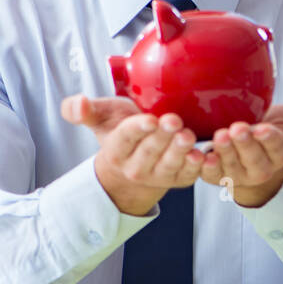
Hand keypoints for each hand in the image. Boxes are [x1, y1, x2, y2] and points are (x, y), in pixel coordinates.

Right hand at [61, 94, 204, 215]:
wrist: (135, 162)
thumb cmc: (121, 131)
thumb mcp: (101, 117)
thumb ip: (81, 110)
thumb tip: (78, 103)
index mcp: (116, 150)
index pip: (125, 138)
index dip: (138, 129)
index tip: (150, 119)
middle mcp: (136, 167)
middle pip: (150, 151)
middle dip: (162, 136)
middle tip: (174, 121)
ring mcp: (158, 176)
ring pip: (170, 165)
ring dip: (180, 152)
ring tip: (187, 137)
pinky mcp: (179, 180)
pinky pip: (189, 176)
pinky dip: (197, 167)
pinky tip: (204, 155)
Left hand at [199, 105, 282, 207]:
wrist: (250, 145)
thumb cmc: (272, 127)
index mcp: (280, 153)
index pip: (277, 146)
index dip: (270, 139)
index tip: (264, 128)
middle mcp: (260, 168)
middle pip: (254, 159)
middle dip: (246, 144)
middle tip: (238, 128)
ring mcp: (237, 174)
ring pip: (231, 167)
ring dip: (225, 153)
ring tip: (219, 136)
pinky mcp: (217, 176)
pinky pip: (210, 175)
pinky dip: (205, 168)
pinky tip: (202, 156)